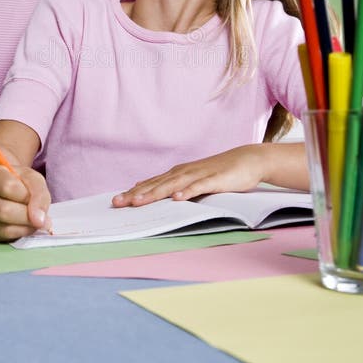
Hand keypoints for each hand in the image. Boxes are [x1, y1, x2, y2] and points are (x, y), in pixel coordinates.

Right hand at [0, 164, 51, 241]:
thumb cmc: (15, 180)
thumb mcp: (30, 177)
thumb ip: (39, 194)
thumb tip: (40, 221)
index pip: (8, 187)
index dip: (26, 195)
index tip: (32, 196)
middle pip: (4, 211)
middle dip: (28, 216)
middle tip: (40, 216)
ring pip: (4, 229)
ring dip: (26, 227)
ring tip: (34, 220)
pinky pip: (3, 238)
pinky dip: (19, 233)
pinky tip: (23, 225)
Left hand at [112, 146, 267, 207]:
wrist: (248, 160)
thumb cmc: (219, 172)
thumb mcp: (193, 179)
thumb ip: (173, 184)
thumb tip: (147, 188)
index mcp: (177, 174)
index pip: (151, 184)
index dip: (133, 193)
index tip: (115, 202)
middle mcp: (183, 173)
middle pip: (156, 185)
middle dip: (136, 194)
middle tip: (117, 203)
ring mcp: (198, 175)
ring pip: (172, 185)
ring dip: (155, 193)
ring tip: (138, 202)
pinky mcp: (214, 180)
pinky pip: (199, 187)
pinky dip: (188, 192)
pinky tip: (177, 198)